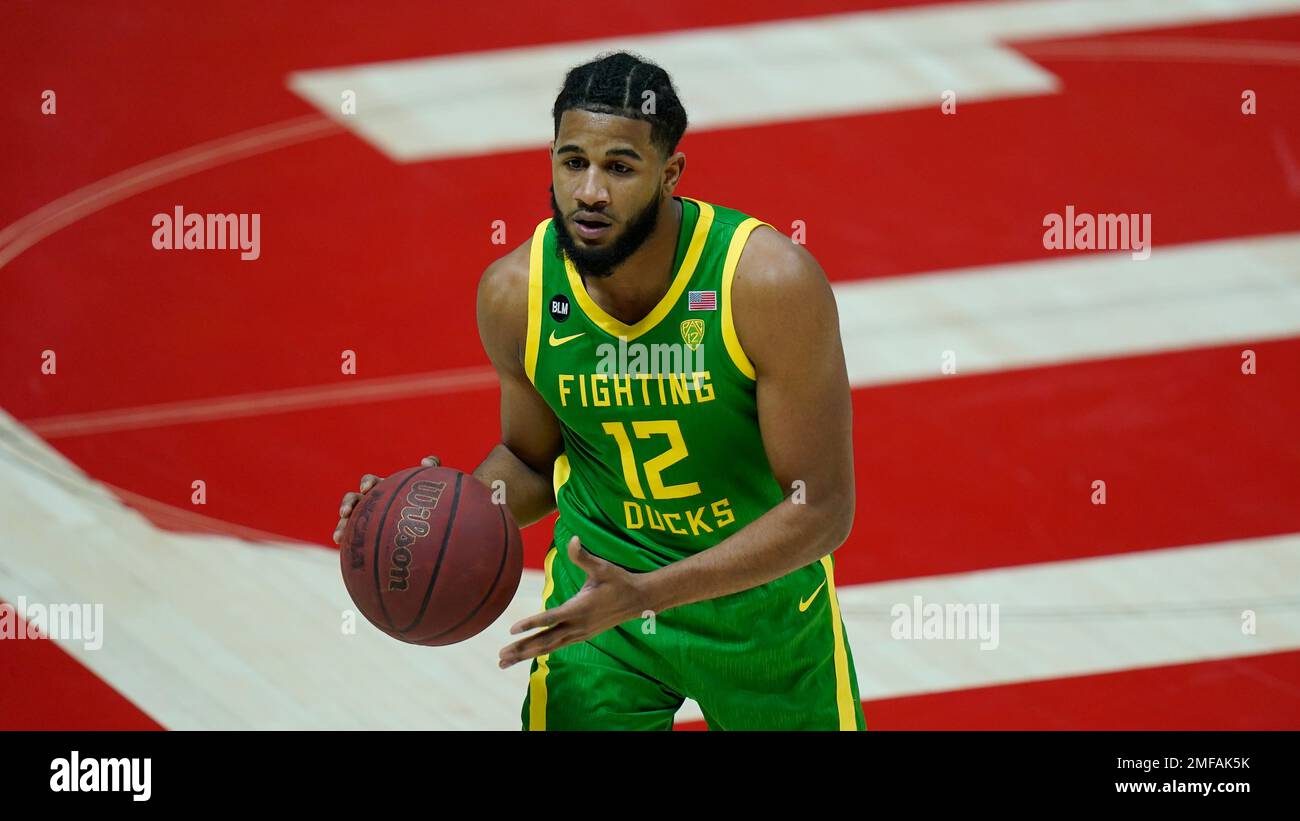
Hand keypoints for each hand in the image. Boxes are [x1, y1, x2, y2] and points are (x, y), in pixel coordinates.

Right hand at [332, 455, 438, 543]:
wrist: (424, 532)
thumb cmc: (426, 505)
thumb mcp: (431, 488)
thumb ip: (433, 469)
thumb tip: (425, 461)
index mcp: (382, 490)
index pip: (371, 482)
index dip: (367, 483)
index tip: (367, 489)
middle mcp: (370, 503)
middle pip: (353, 499)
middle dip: (348, 503)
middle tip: (347, 512)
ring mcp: (364, 520)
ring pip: (347, 521)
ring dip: (341, 525)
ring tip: (339, 535)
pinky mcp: (363, 538)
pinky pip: (352, 539)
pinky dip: (345, 539)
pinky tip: (341, 545)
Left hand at [498, 536, 648, 668]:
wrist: (638, 600)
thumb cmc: (619, 580)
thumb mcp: (602, 567)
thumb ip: (584, 556)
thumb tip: (572, 540)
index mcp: (580, 609)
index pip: (551, 618)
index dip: (531, 623)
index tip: (512, 630)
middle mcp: (578, 625)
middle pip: (545, 641)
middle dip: (521, 649)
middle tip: (499, 657)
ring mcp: (580, 633)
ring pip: (548, 647)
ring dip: (525, 654)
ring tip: (504, 662)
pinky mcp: (581, 635)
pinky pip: (557, 646)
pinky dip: (540, 651)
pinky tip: (526, 655)